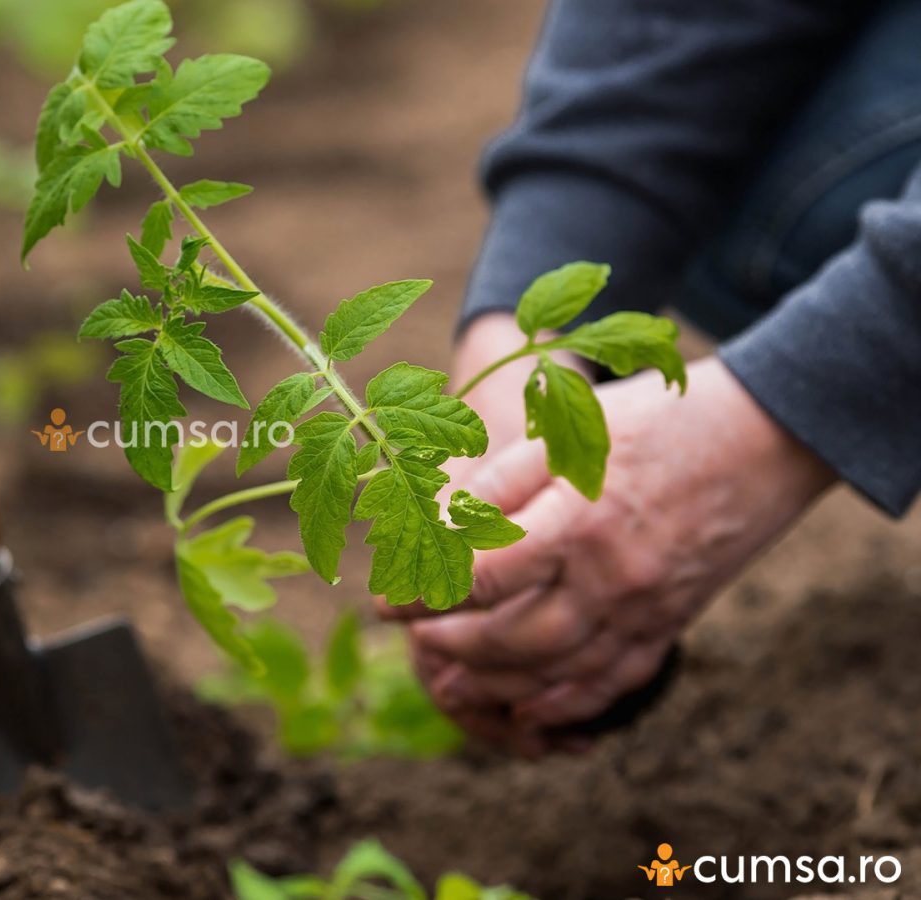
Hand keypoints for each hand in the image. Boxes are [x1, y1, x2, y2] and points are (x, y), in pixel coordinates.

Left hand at [383, 356, 835, 753]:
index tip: (386, 602)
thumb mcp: (566, 432)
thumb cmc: (652, 421)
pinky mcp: (672, 623)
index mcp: (578, 517)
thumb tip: (430, 526)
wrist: (766, 438)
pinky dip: (566, 704)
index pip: (483, 575)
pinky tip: (527, 711)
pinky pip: (614, 682)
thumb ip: (498, 484)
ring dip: (497, 684)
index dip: (425, 594)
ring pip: (560, 672)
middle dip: (454, 646)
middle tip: (417, 639)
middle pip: (516, 638)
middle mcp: (613, 575)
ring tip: (450, 679)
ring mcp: (648, 608)